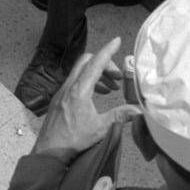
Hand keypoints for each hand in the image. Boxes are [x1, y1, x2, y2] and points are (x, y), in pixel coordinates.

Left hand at [34, 37, 139, 163]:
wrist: (50, 148)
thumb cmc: (74, 138)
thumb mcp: (100, 128)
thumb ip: (119, 116)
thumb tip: (138, 111)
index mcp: (80, 89)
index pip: (95, 63)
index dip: (107, 51)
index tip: (117, 41)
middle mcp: (70, 85)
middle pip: (87, 62)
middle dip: (104, 64)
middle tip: (118, 77)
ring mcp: (63, 89)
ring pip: (81, 71)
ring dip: (97, 74)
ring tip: (111, 87)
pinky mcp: (61, 96)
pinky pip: (76, 80)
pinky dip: (89, 81)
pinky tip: (97, 94)